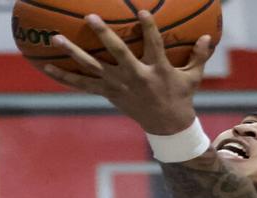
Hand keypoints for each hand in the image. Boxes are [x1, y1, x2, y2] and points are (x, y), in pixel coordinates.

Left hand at [41, 11, 214, 134]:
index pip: (153, 44)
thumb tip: (209, 36)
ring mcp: (118, 86)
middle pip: (116, 53)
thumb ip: (200, 56)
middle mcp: (135, 78)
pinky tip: (46, 67)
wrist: (167, 127)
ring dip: (73, 52)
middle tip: (90, 17)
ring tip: (56, 37)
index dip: (148, 27)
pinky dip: (64, 76)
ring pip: (92, 67)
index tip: (141, 12)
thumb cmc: (180, 97)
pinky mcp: (107, 93)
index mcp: (157, 71)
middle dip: (103, 34)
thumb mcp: (193, 77)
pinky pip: (82, 84)